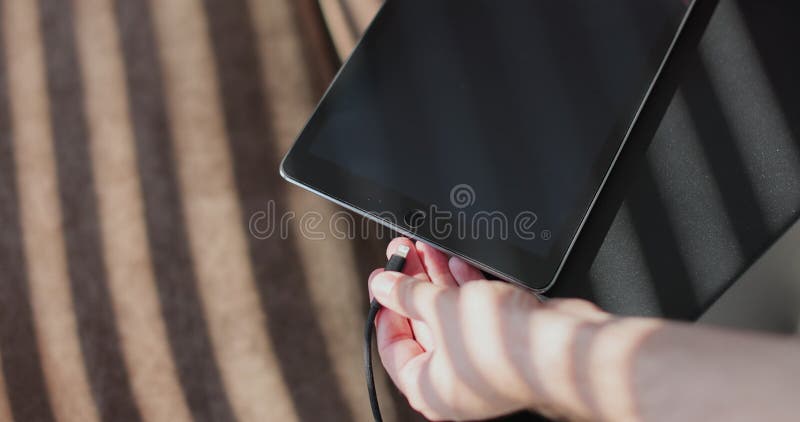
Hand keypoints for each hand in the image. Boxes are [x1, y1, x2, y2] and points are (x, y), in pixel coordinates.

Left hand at [369, 238, 611, 420]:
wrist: (563, 348)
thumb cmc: (502, 346)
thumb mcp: (439, 309)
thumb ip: (407, 295)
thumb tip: (382, 286)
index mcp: (429, 389)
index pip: (392, 347)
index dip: (383, 308)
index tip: (380, 280)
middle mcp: (454, 383)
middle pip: (422, 326)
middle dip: (411, 284)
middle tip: (400, 254)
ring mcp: (482, 363)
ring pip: (450, 316)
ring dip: (437, 279)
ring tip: (422, 247)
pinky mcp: (506, 344)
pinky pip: (477, 313)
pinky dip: (465, 288)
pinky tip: (454, 261)